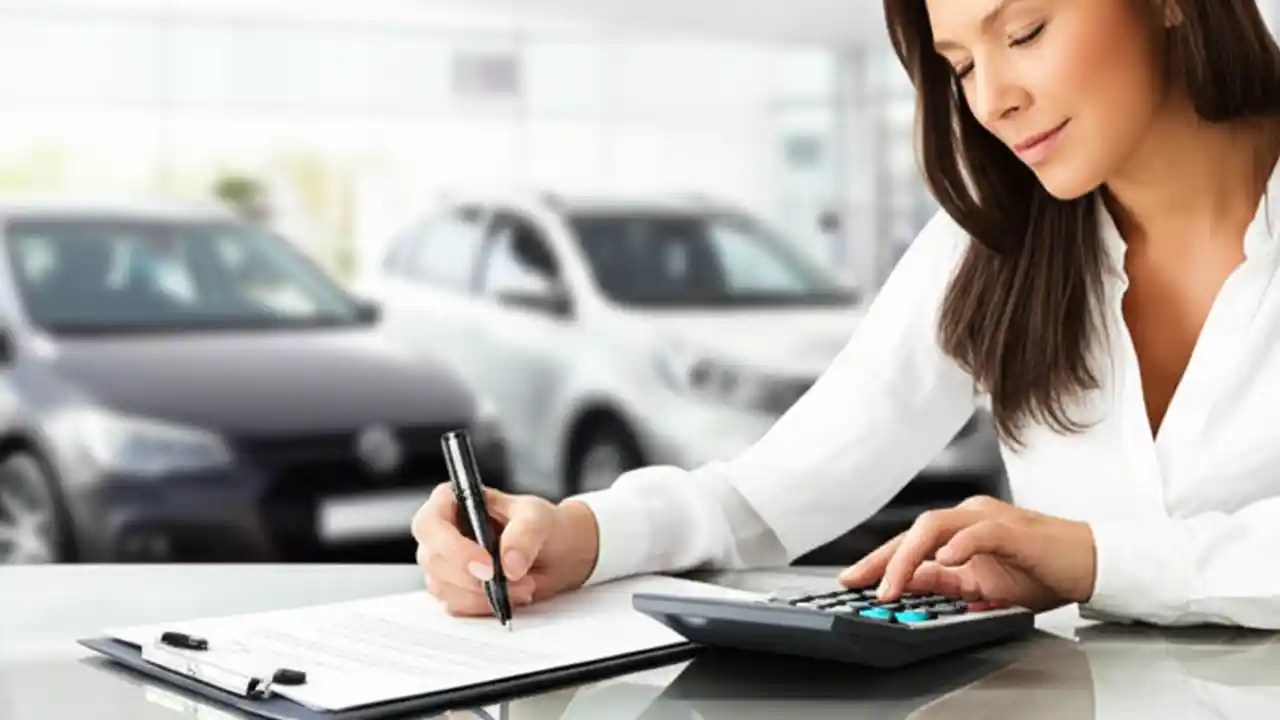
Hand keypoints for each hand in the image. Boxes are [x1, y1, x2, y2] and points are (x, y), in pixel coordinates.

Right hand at [411, 483, 600, 615]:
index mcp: (451, 501)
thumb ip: (524, 534)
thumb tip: (508, 563)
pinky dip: (485, 606)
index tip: (487, 564)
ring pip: (443, 588)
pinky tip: (511, 595)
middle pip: (433, 561)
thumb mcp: (538, 518)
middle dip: (472, 577)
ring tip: (522, 584)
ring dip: (483, 594)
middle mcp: (441, 533)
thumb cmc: (540, 525)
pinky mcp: (453, 590)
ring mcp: (444, 563)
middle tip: (510, 578)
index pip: (430, 524)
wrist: (555, 554)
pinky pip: (456, 606)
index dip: (452, 547)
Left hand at [837, 495, 1096, 611]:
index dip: (877, 560)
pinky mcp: (1014, 529)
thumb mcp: (982, 587)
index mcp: (960, 529)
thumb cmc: (1039, 572)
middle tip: (860, 583)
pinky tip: (944, 560)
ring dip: (909, 556)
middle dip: (882, 558)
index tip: (850, 579)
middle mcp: (969, 517)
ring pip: (937, 525)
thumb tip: (907, 586)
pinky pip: (980, 532)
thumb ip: (946, 582)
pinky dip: (959, 545)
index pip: (910, 542)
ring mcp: (990, 519)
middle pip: (915, 530)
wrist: (1088, 563)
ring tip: (892, 583)